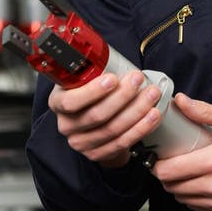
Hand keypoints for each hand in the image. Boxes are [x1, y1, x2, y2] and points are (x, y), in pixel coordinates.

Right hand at [48, 70, 162, 167]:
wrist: (93, 121)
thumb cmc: (91, 92)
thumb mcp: (83, 78)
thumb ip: (93, 69)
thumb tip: (114, 56)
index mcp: (58, 102)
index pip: (70, 101)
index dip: (93, 91)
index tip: (113, 78)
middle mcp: (67, 125)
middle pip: (96, 115)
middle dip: (122, 96)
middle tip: (139, 80)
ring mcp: (81, 142)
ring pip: (112, 129)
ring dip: (136, 110)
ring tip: (152, 94)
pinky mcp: (97, 154)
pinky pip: (122, 142)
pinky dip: (141, 128)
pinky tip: (153, 115)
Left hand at [153, 94, 211, 210]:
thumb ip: (203, 111)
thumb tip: (179, 101)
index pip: (169, 171)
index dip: (157, 164)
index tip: (158, 156)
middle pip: (172, 188)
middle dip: (166, 175)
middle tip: (170, 162)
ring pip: (183, 200)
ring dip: (179, 187)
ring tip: (185, 171)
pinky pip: (198, 208)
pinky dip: (193, 197)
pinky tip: (200, 183)